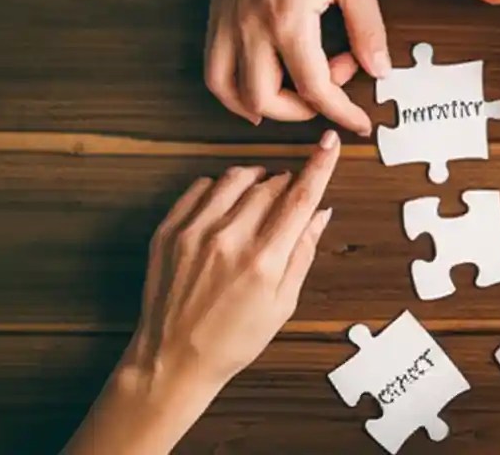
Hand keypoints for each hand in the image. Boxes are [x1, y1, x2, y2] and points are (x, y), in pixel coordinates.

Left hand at [64, 131, 341, 454]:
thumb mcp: (282, 304)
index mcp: (263, 260)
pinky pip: (201, 187)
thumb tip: (321, 213)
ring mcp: (195, 231)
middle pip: (271, 185)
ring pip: (236, 178)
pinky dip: (220, 189)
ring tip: (258, 201)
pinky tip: (226, 209)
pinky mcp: (169, 230)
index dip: (319, 165)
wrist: (173, 359)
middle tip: (288, 203)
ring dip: (255, 181)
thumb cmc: (232, 340)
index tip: (329, 141)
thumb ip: (302, 253)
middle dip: (286, 185)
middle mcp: (229, 239)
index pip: (300, 198)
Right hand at [207, 0, 388, 134]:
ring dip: (262, 107)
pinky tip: (257, 87)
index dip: (342, 112)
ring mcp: (228, 25)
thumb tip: (380, 71)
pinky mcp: (216, 17)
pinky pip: (213, 70)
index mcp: (288, 21)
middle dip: (304, 110)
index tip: (360, 122)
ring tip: (293, 98)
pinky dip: (231, 91)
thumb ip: (368, 29)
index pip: (315, 89)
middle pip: (268, 101)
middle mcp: (251, 29)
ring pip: (230, 93)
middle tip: (330, 88)